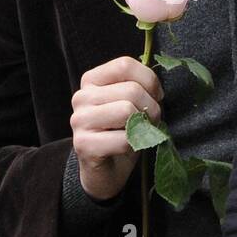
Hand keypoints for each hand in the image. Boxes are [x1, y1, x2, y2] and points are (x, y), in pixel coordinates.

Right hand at [70, 56, 163, 201]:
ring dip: (143, 126)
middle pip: (131, 90)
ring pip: (127, 111)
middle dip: (152, 107)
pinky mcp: (83, 144)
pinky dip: (134, 145)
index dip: (149, 80)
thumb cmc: (121, 133)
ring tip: (140, 133)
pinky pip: (123, 139)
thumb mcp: (129, 103)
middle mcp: (81, 97)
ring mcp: (79, 120)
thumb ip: (139, 88)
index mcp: (91, 80)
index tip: (156, 96)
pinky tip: (126, 148)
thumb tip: (156, 89)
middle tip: (150, 122)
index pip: (125, 65)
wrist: (105, 171)